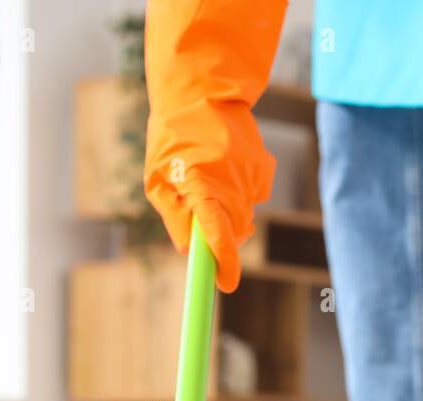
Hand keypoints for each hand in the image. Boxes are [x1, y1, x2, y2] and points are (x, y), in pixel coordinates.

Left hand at [142, 0, 286, 291]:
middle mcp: (232, 182)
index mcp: (202, 186)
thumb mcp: (158, 181)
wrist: (204, 93)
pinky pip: (253, 197)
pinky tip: (224, 170)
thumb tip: (190, 250)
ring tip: (207, 180)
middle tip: (200, 217)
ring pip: (244, 215)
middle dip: (221, 237)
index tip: (226, 284)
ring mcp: (252, 174)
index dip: (223, 264)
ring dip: (228, 213)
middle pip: (235, 232)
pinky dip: (239, 195)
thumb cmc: (171, 138)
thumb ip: (175, 217)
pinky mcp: (264, 168)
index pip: (217, 235)